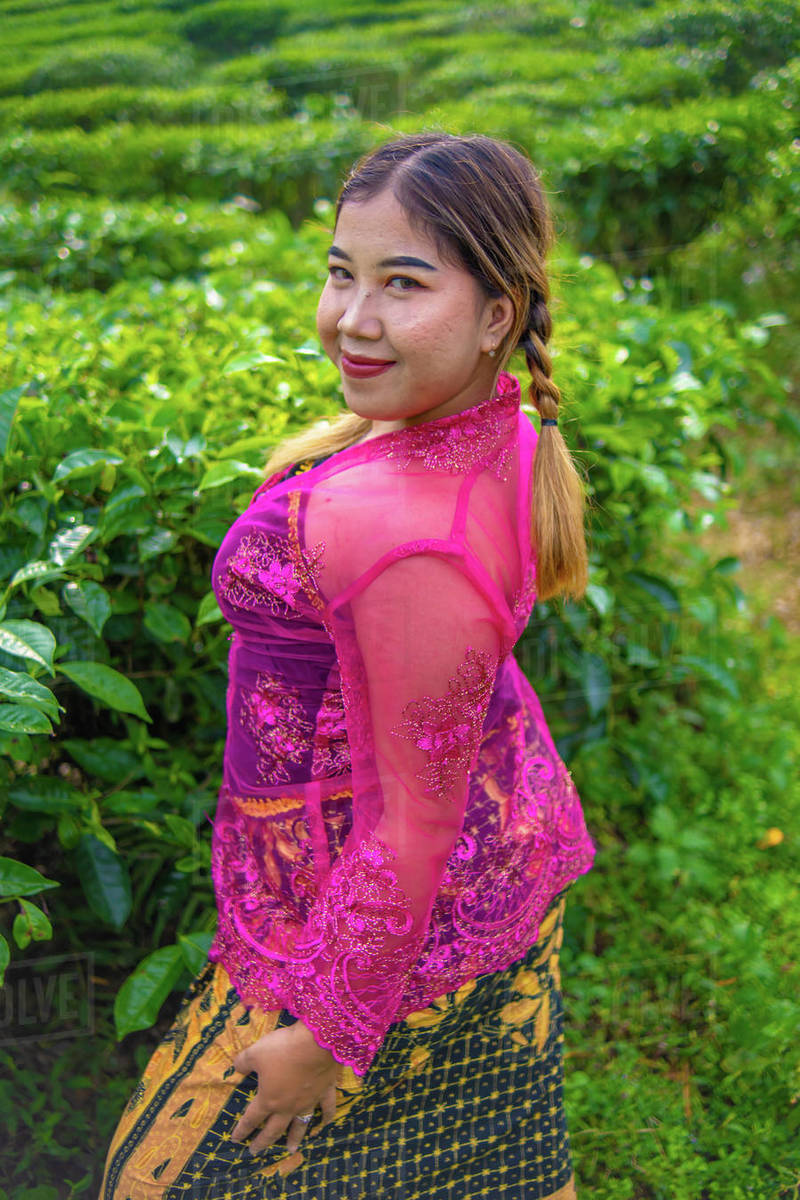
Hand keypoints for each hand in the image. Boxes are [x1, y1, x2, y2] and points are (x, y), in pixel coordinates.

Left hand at [231, 1018, 338, 1155]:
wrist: (315, 1044)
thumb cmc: (282, 1050)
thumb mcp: (255, 1052)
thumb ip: (243, 1063)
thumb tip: (237, 1068)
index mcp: (268, 1100)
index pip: (251, 1119)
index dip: (242, 1129)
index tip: (235, 1140)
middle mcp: (287, 1106)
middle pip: (273, 1129)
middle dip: (263, 1141)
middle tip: (255, 1152)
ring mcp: (308, 1101)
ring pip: (300, 1125)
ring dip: (295, 1138)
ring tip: (291, 1150)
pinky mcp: (325, 1092)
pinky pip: (327, 1108)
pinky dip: (327, 1117)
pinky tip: (326, 1123)